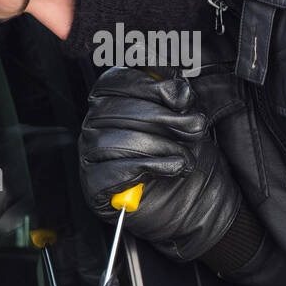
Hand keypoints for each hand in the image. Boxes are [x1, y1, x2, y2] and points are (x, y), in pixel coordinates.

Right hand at [78, 67, 241, 261]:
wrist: (189, 206)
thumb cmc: (180, 157)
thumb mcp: (186, 118)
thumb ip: (178, 97)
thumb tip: (176, 87)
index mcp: (112, 101)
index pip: (116, 79)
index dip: (148, 82)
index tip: (179, 94)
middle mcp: (95, 124)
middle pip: (118, 109)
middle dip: (164, 117)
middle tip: (195, 127)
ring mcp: (90, 154)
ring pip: (117, 139)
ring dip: (161, 145)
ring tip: (186, 156)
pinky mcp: (94, 185)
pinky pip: (117, 169)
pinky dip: (152, 166)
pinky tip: (172, 167)